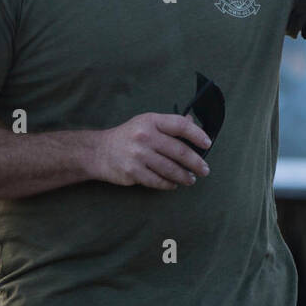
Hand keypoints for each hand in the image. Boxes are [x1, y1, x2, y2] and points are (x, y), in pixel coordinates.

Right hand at [93, 112, 211, 189]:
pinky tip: (174, 184)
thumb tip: (193, 122)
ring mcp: (138, 155)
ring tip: (191, 179)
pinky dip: (168, 184)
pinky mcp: (132, 172)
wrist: (98, 151)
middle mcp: (145, 137)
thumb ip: (169, 124)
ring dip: (184, 176)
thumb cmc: (128, 136)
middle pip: (179, 151)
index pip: (180, 125)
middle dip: (196, 163)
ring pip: (170, 169)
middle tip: (204, 169)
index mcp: (151, 121)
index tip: (208, 143)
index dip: (197, 134)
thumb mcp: (146, 123)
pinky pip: (157, 181)